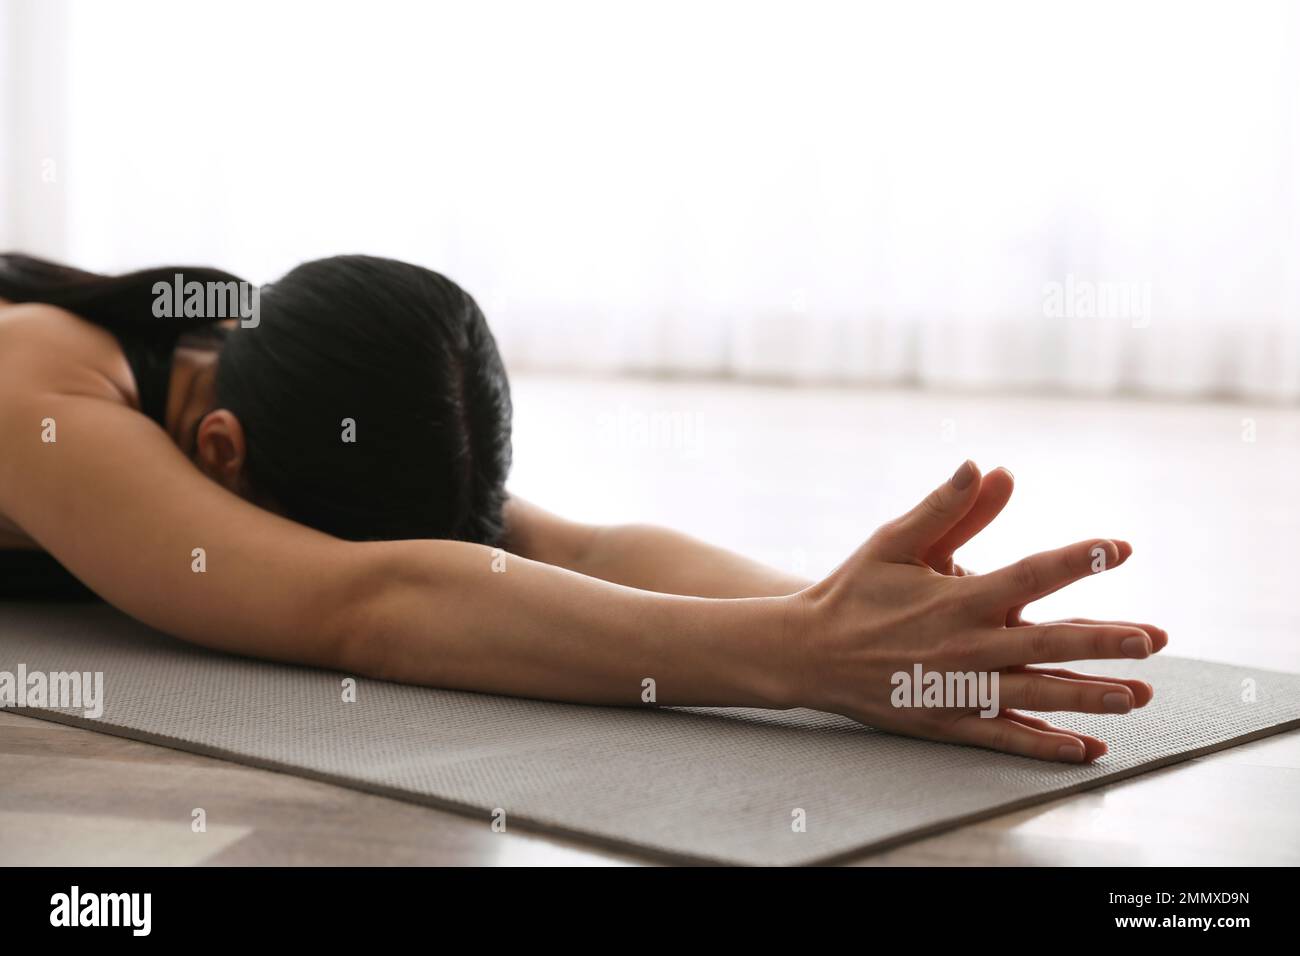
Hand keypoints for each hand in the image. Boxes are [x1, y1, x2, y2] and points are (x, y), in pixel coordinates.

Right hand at [791, 460, 1166, 761]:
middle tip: (1153, 640)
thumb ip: (945, 508)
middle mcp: (963, 645)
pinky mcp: (947, 720)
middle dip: (1104, 642)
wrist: (807, 651)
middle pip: (1047, 644)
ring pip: (1036, 695)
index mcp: (955, 598)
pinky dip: (1046, 744)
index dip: (1078, 561)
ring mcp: (957, 689)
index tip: (1118, 549)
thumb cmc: (852, 590)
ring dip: (1089, 696)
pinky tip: (1085, 748)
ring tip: (1137, 696)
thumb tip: (983, 466)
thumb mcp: (894, 541)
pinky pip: (1006, 738)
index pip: (1030, 576)